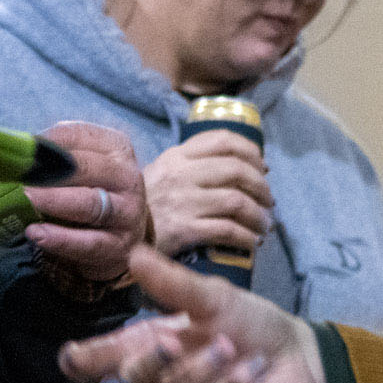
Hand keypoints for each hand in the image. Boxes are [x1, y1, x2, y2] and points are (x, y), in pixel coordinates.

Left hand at [24, 122, 147, 284]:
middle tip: (20, 174)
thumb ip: (58, 154)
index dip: (49, 141)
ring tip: (27, 199)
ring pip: (91, 204)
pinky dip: (61, 239)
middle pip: (88, 168)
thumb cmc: (92, 192)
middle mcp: (127, 177)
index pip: (81, 136)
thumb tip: (17, 149)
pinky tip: (36, 233)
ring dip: (55, 201)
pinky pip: (88, 242)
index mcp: (117, 148)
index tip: (22, 149)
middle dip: (51, 170)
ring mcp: (127, 213)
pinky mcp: (118, 246)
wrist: (124, 236)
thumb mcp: (85, 166)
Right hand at [60, 246, 325, 382]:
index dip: (86, 359)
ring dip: (209, 371)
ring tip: (237, 352)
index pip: (109, 359)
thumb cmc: (249, 325)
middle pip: (136, 382)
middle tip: (176, 341)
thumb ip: (173, 284)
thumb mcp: (213, 298)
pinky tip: (253, 374)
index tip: (69, 355)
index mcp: (154, 347)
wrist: (297, 355)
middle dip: (154, 361)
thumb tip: (134, 254)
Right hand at [142, 129, 273, 258]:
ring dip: (258, 214)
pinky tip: (252, 242)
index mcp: (176, 156)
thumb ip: (189, 163)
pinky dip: (246, 236)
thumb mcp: (160, 172)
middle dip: (261, 186)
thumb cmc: (142, 206)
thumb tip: (236, 163)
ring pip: (236, 201)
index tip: (263, 167)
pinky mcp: (183, 230)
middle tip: (269, 200)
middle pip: (236, 170)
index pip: (223, 140)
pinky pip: (227, 230)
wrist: (114, 235)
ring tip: (264, 224)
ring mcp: (182, 201)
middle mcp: (181, 174)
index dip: (251, 152)